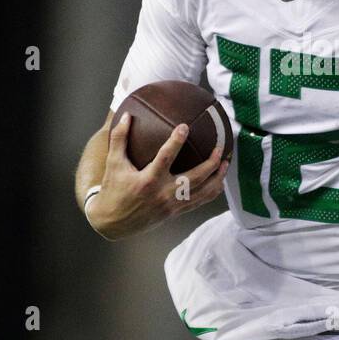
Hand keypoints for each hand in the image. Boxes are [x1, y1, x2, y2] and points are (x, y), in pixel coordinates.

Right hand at [86, 112, 228, 239]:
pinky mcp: (176, 212)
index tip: (185, 126)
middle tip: (219, 148)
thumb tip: (125, 116)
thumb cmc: (113, 190)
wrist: (113, 223)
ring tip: (226, 162)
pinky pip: (199, 202)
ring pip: (202, 192)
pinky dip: (212, 191)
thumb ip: (119, 139)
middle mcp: (163, 194)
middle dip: (210, 163)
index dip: (176, 141)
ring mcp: (172, 205)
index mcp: (147, 181)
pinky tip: (218, 180)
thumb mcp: (113, 164)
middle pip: (194, 178)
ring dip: (217, 177)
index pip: (165, 158)